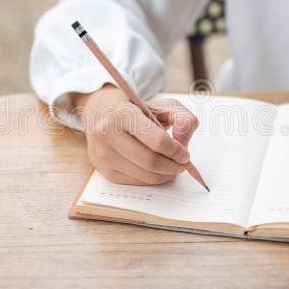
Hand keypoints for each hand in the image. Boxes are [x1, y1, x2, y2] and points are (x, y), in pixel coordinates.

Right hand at [71, 85, 198, 184]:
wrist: (103, 115)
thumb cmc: (138, 111)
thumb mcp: (163, 105)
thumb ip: (183, 119)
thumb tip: (183, 144)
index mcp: (123, 113)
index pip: (157, 140)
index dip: (176, 150)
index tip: (185, 154)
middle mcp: (108, 133)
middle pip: (151, 162)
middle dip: (173, 166)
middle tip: (182, 163)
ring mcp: (104, 154)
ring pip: (146, 175)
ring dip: (166, 174)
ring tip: (172, 165)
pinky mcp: (106, 171)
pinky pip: (138, 182)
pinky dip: (153, 178)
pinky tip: (157, 169)